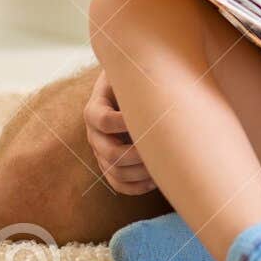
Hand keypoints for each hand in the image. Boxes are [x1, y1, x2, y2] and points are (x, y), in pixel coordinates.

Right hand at [83, 70, 156, 195]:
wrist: (130, 92)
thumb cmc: (137, 79)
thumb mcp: (134, 73)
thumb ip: (141, 75)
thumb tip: (166, 78)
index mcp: (95, 109)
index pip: (103, 120)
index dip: (124, 123)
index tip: (150, 121)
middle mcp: (94, 133)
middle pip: (110, 153)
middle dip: (139, 155)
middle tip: (163, 150)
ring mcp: (100, 152)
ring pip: (115, 172)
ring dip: (141, 173)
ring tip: (163, 166)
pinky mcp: (109, 165)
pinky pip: (118, 184)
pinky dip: (137, 187)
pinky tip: (156, 179)